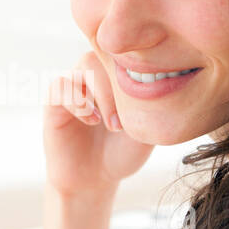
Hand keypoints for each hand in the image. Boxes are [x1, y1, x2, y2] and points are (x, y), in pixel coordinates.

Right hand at [43, 51, 153, 196]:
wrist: (96, 178)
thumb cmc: (123, 151)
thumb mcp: (148, 128)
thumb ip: (156, 103)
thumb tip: (174, 81)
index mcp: (119, 74)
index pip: (132, 50)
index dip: (143, 67)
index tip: (151, 103)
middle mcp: (96, 73)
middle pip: (110, 51)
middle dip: (122, 84)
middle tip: (128, 121)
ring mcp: (74, 85)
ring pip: (86, 63)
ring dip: (103, 92)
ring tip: (113, 125)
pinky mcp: (54, 102)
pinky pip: (60, 86)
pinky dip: (77, 101)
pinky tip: (91, 120)